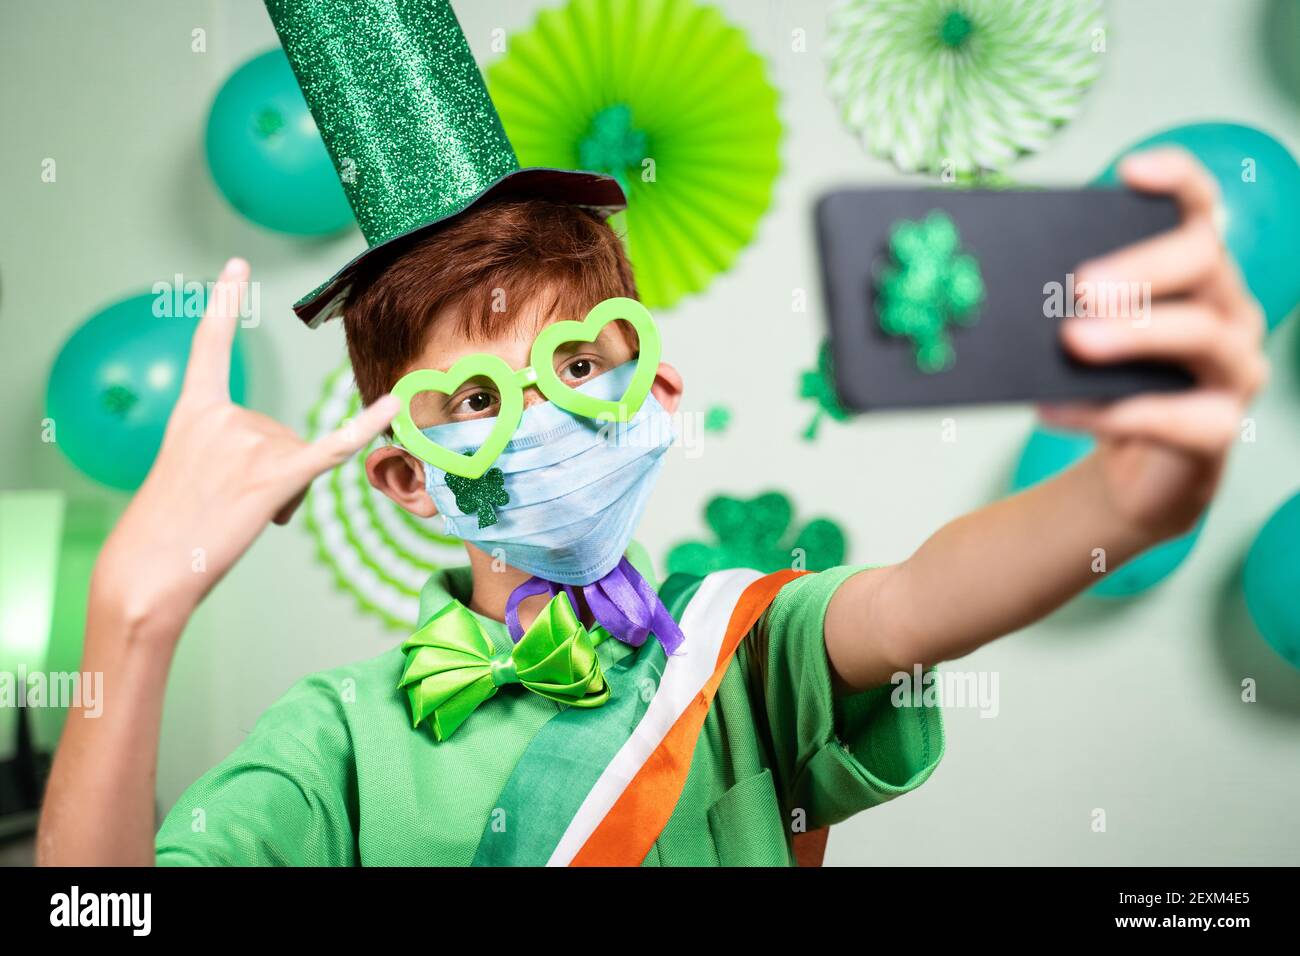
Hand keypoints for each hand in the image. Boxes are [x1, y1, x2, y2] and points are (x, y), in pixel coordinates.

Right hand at [92, 258, 398, 640]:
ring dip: (283, 495)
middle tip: (227, 508)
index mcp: (195, 410)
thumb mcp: (195, 474)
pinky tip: (393, 404)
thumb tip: (280, 462)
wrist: (151, 569)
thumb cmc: (170, 528)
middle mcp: (223, 417)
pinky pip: (332, 447)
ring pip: (300, 460)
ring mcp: (249, 445)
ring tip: (240, 516)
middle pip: (281, 435)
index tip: (238, 265)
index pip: (211, 345)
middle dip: (270, 477)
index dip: (226, 303)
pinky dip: (365, 426)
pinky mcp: (275, 477)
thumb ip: (239, 450)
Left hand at [1040, 149, 1268, 543]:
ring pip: (1201, 335)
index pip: (1200, 209)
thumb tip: (985, 280)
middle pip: (1204, 261)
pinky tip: (1054, 410)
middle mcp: (1229, 310)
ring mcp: (1235, 369)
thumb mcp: (1086, 334)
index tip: (1129, 171)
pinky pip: (1177, 416)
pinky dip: (1111, 412)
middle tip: (1081, 287)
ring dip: (1132, 335)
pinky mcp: (1219, 428)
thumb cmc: (1106, 386)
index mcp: (1197, 274)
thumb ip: (1062, 305)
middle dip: (1142, 267)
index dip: (1176, 180)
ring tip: (1072, 341)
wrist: (1132, 470)